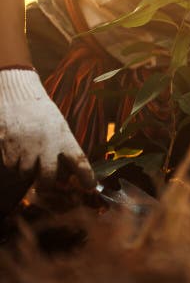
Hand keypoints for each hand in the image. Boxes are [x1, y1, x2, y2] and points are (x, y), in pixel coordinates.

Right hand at [0, 69, 94, 188]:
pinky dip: (15, 165)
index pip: (79, 161)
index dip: (86, 176)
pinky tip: (18, 153)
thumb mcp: (60, 128)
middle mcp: (45, 144)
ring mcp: (25, 146)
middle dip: (46, 185)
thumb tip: (67, 174)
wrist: (19, 96)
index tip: (90, 186)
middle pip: (48, 177)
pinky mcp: (8, 146)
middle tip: (45, 184)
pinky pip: (11, 166)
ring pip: (26, 174)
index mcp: (63, 137)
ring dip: (28, 173)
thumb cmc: (42, 114)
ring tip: (30, 160)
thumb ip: (64, 149)